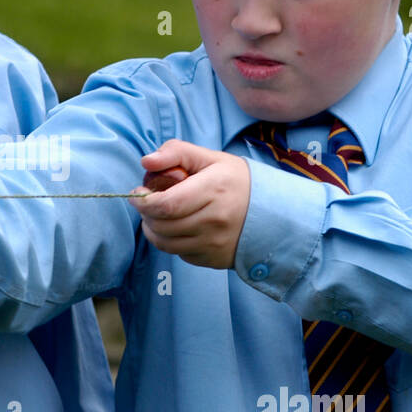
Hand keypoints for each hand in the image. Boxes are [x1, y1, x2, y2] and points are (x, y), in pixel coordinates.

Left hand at [129, 140, 250, 268]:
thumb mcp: (210, 158)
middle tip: (147, 204)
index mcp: (213, 190)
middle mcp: (215, 220)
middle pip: (163, 225)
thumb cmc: (236, 181)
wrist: (273, 212)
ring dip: (153, 230)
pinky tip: (177, 228)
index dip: (144, 202)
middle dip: (146, 214)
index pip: (167, 204)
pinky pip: (180, 254)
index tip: (137, 194)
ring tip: (157, 216)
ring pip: (167, 243)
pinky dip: (171, 242)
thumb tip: (146, 161)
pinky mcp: (215, 259)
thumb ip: (176, 152)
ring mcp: (215, 243)